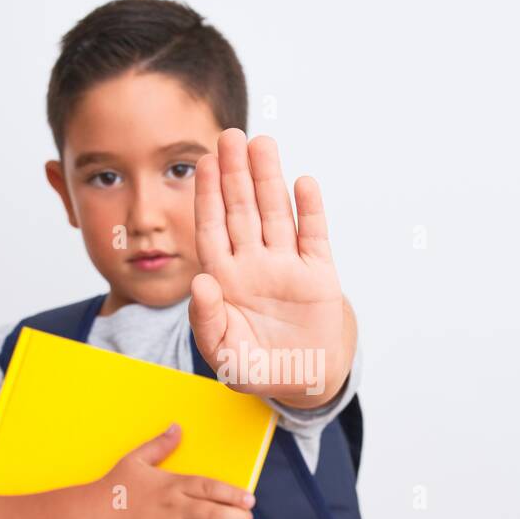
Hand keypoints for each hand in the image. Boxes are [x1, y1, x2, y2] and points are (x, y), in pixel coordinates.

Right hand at [89, 423, 254, 518]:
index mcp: (173, 485)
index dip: (234, 495)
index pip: (212, 489)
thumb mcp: (136, 459)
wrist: (91, 516)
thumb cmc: (114, 487)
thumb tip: (177, 427)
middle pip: (216, 514)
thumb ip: (161, 444)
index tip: (249, 499)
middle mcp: (175, 508)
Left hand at [189, 129, 354, 406]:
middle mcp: (254, 264)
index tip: (203, 162)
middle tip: (230, 135)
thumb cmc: (257, 368)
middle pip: (242, 210)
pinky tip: (303, 183)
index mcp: (225, 279)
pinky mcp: (319, 275)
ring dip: (269, 179)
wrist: (303, 382)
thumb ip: (207, 321)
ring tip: (263, 142)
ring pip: (276, 214)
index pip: (212, 229)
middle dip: (236, 174)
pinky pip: (312, 236)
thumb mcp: (224, 355)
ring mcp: (286, 266)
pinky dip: (309, 210)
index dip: (208, 196)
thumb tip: (201, 283)